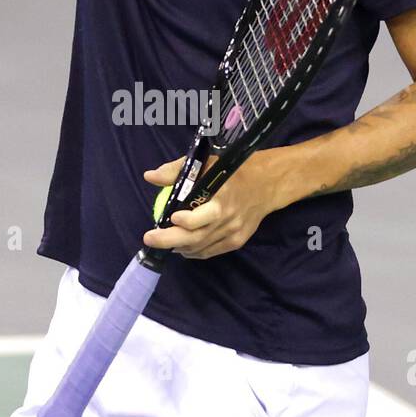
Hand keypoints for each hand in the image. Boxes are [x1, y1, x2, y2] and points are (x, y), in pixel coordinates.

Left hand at [142, 152, 276, 259]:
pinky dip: (194, 251)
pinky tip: (182, 247)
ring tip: (163, 241)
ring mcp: (234, 232)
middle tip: (149, 239)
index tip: (170, 217)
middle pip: (196, 237)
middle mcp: (228, 219)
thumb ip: (177, 170)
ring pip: (201, 247)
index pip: (200, 218)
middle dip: (169, 240)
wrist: (266, 185)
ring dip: (179, 246)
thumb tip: (150, 176)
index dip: (184, 221)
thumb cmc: (231, 172)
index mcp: (222, 198)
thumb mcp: (206, 164)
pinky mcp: (237, 241)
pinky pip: (210, 252)